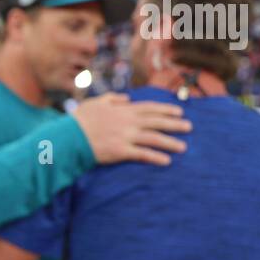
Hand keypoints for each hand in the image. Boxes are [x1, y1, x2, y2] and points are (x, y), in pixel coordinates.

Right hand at [73, 93, 190, 165]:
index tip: (179, 111)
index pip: (150, 108)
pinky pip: (142, 154)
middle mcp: (128, 122)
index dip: (166, 109)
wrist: (69, 136)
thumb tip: (126, 98)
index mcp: (123, 110)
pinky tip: (166, 161)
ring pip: (153, 138)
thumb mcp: (95, 102)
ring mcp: (125, 136)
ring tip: (183, 147)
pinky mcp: (120, 151)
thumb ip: (112, 98)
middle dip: (175, 124)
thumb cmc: (79, 120)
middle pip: (157, 122)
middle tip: (189, 127)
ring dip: (170, 142)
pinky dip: (155, 157)